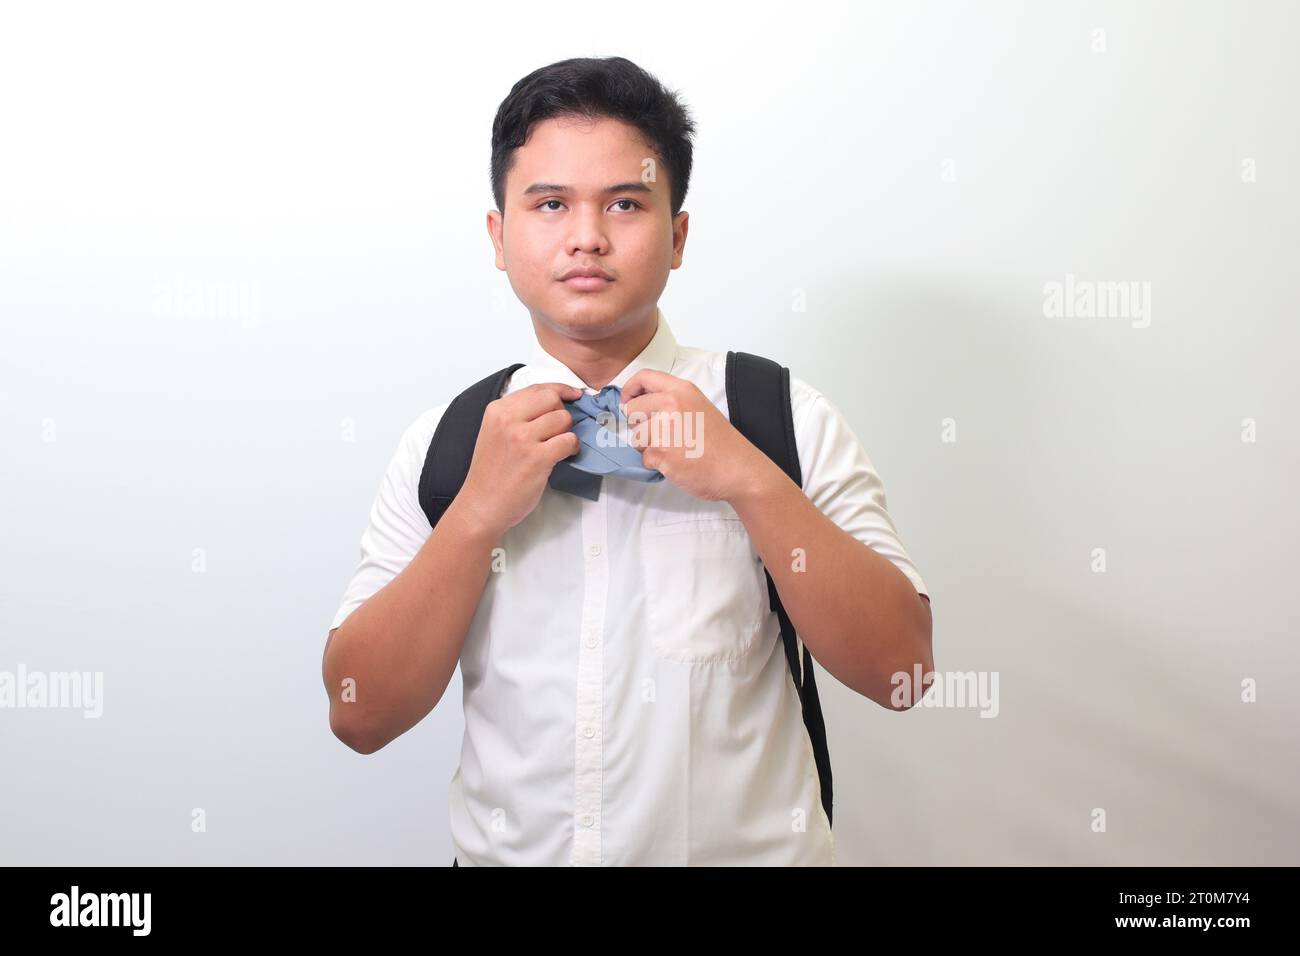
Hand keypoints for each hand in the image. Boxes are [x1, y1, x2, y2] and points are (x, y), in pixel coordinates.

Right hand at [456, 382, 582, 534]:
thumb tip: (552, 403)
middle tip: (560, 429)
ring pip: (563, 419)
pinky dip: (573, 447)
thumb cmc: (490, 473)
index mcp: (497, 410)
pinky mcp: (537, 458)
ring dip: (568, 431)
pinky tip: (565, 455)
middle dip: (562, 412)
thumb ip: (517, 415)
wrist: (481, 505)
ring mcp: (522, 439)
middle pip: (552, 399)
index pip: (536, 388)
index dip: (560, 390)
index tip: (573, 395)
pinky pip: (569, 441)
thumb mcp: (495, 433)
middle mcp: (508, 420)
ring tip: (560, 445)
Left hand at [621, 369, 783, 502]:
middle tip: (662, 435)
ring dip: (649, 447)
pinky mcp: (662, 453)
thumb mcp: (698, 406)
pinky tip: (678, 462)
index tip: (628, 402)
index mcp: (681, 390)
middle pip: (633, 410)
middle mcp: (671, 404)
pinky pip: (644, 458)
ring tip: (675, 450)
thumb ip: (671, 400)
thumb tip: (638, 405)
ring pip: (636, 437)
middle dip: (641, 425)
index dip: (630, 390)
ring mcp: (665, 429)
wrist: (738, 469)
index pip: (643, 377)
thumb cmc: (720, 442)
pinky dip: (657, 463)